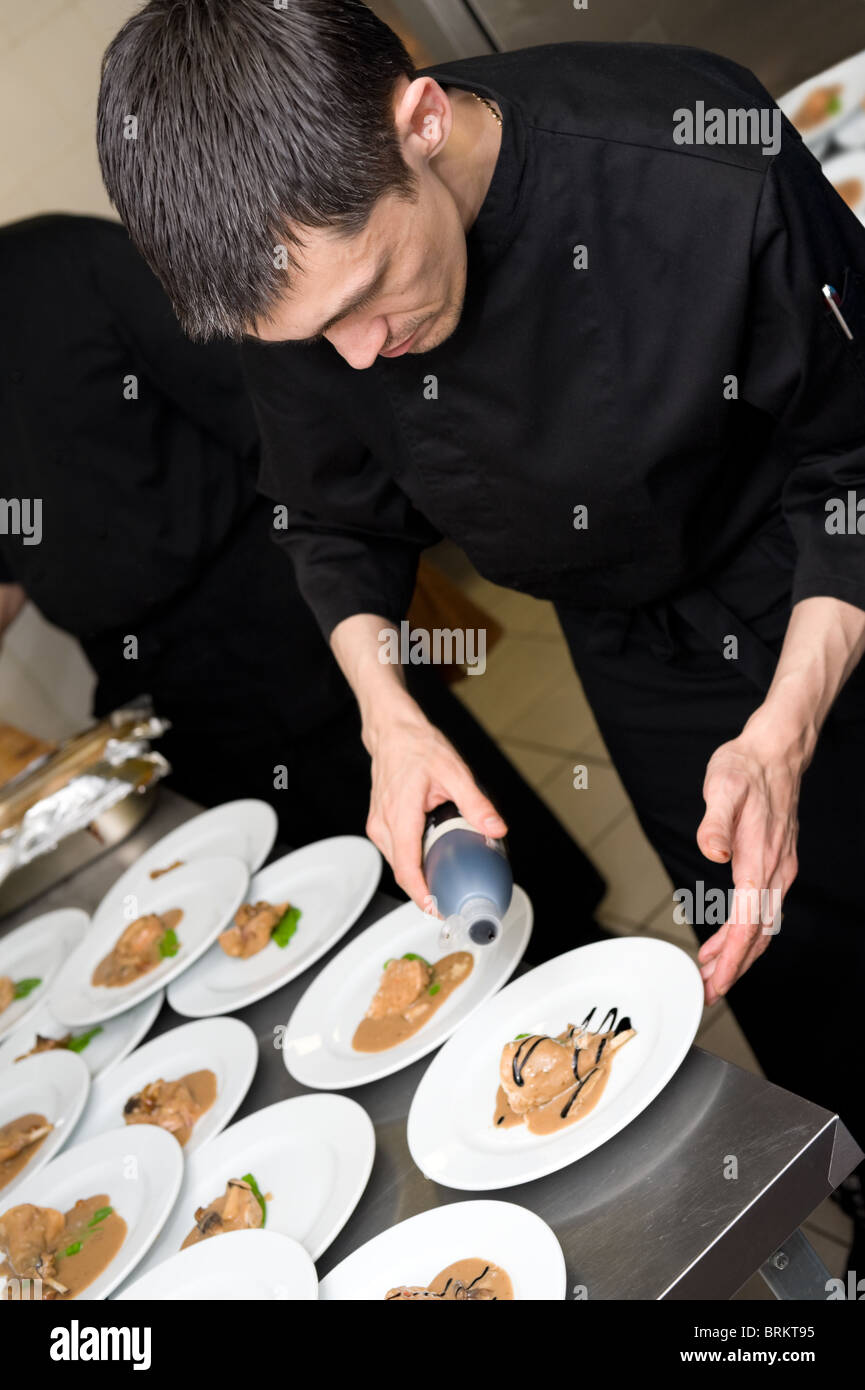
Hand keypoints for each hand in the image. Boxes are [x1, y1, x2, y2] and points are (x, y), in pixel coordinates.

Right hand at [365, 707, 506, 908]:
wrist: (393, 731)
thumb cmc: (417, 747)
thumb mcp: (454, 771)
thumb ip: (476, 803)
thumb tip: (495, 829)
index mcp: (400, 814)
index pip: (406, 867)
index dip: (421, 893)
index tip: (437, 907)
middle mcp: (383, 823)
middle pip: (402, 871)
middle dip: (425, 889)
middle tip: (452, 898)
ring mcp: (377, 824)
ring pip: (397, 862)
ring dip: (419, 875)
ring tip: (445, 880)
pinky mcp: (378, 823)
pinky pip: (394, 851)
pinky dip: (412, 861)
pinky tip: (431, 858)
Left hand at [695, 724, 801, 1005]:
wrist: (774, 752)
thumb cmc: (746, 768)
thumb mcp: (723, 786)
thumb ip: (716, 822)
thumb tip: (714, 851)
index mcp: (760, 858)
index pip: (748, 920)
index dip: (732, 954)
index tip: (716, 979)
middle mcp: (775, 870)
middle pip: (757, 934)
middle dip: (734, 968)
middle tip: (707, 993)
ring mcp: (778, 869)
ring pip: (761, 927)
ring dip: (738, 955)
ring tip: (710, 976)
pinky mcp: (774, 865)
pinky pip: (761, 911)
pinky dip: (743, 934)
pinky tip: (723, 941)